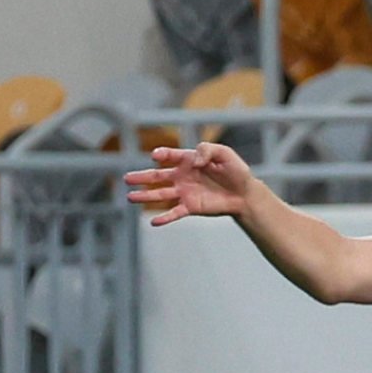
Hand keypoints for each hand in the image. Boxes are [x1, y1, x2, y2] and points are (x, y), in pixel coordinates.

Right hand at [125, 142, 255, 226]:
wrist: (245, 194)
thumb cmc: (236, 171)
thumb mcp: (224, 153)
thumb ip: (207, 150)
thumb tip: (195, 160)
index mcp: (189, 160)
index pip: (170, 155)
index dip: (162, 154)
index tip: (155, 156)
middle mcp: (182, 176)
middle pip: (157, 176)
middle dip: (141, 177)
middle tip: (126, 178)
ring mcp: (185, 192)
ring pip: (160, 194)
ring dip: (145, 196)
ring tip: (130, 197)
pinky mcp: (191, 207)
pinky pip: (175, 212)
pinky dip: (165, 218)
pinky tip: (153, 222)